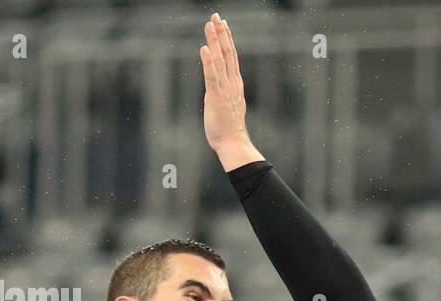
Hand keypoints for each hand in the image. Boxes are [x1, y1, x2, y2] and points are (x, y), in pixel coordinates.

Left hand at [200, 14, 262, 169]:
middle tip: (216, 16)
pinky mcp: (216, 96)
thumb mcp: (228, 106)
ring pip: (220, 59)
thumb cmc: (229, 129)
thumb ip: (224, 94)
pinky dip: (208, 61)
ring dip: (215, 41)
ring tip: (210, 24)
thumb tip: (218, 90)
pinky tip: (205, 48)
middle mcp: (232, 83)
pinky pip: (212, 75)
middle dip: (222, 33)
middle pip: (228, 53)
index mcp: (235, 84)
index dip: (227, 39)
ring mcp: (225, 89)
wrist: (233, 143)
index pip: (231, 57)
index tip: (223, 24)